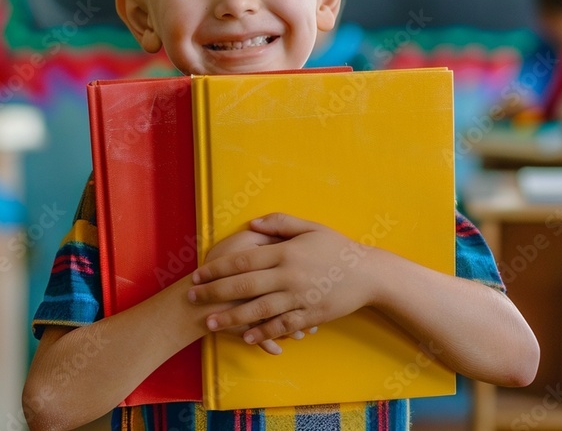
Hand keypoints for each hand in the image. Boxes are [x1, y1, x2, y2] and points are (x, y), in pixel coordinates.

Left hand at [189, 213, 376, 346]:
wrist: (369, 274)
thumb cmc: (337, 248)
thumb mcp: (311, 227)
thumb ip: (280, 223)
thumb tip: (252, 223)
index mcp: (286, 251)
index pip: (244, 260)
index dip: (218, 268)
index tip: (198, 274)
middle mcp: (289, 275)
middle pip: (244, 286)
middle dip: (215, 293)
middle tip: (192, 299)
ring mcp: (300, 297)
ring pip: (259, 309)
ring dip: (232, 318)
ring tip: (210, 323)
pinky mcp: (310, 315)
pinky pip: (282, 325)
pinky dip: (263, 331)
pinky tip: (246, 337)